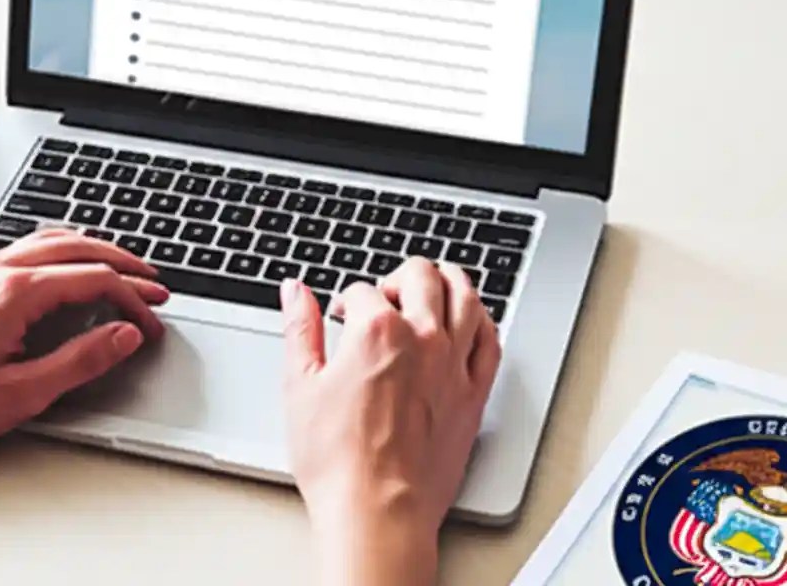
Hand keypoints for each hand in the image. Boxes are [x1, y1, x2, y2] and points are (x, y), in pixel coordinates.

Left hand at [0, 230, 168, 450]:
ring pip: (51, 239)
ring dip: (94, 250)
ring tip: (121, 268)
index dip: (133, 300)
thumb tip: (122, 337)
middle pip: (79, 247)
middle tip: (154, 283)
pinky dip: (61, 250)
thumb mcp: (21, 394)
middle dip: (124, 264)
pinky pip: (25, 246)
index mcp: (15, 294)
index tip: (150, 322)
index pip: (95, 280)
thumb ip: (80, 360)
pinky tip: (66, 267)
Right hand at [281, 258, 500, 584]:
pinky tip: (472, 322)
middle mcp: (422, 338)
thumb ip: (299, 329)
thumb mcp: (299, 386)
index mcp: (376, 330)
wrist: (377, 510)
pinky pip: (491, 341)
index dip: (344, 300)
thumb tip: (295, 292)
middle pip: (422, 276)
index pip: (362, 291)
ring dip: (448, 280)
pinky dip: (482, 321)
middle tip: (385, 291)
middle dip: (398, 275)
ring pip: (466, 296)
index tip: (338, 315)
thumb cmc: (337, 460)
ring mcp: (454, 365)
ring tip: (435, 283)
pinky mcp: (474, 394)